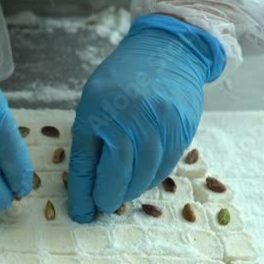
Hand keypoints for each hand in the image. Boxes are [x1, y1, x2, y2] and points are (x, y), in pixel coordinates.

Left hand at [68, 14, 225, 222]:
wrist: (167, 51)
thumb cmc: (121, 80)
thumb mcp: (92, 104)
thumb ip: (88, 143)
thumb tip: (85, 189)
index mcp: (99, 110)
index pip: (88, 163)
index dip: (83, 193)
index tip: (80, 213)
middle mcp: (131, 116)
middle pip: (119, 173)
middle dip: (109, 196)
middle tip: (103, 205)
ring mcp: (161, 122)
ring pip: (145, 173)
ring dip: (132, 190)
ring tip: (122, 194)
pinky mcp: (182, 128)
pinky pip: (166, 164)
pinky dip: (152, 178)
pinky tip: (142, 178)